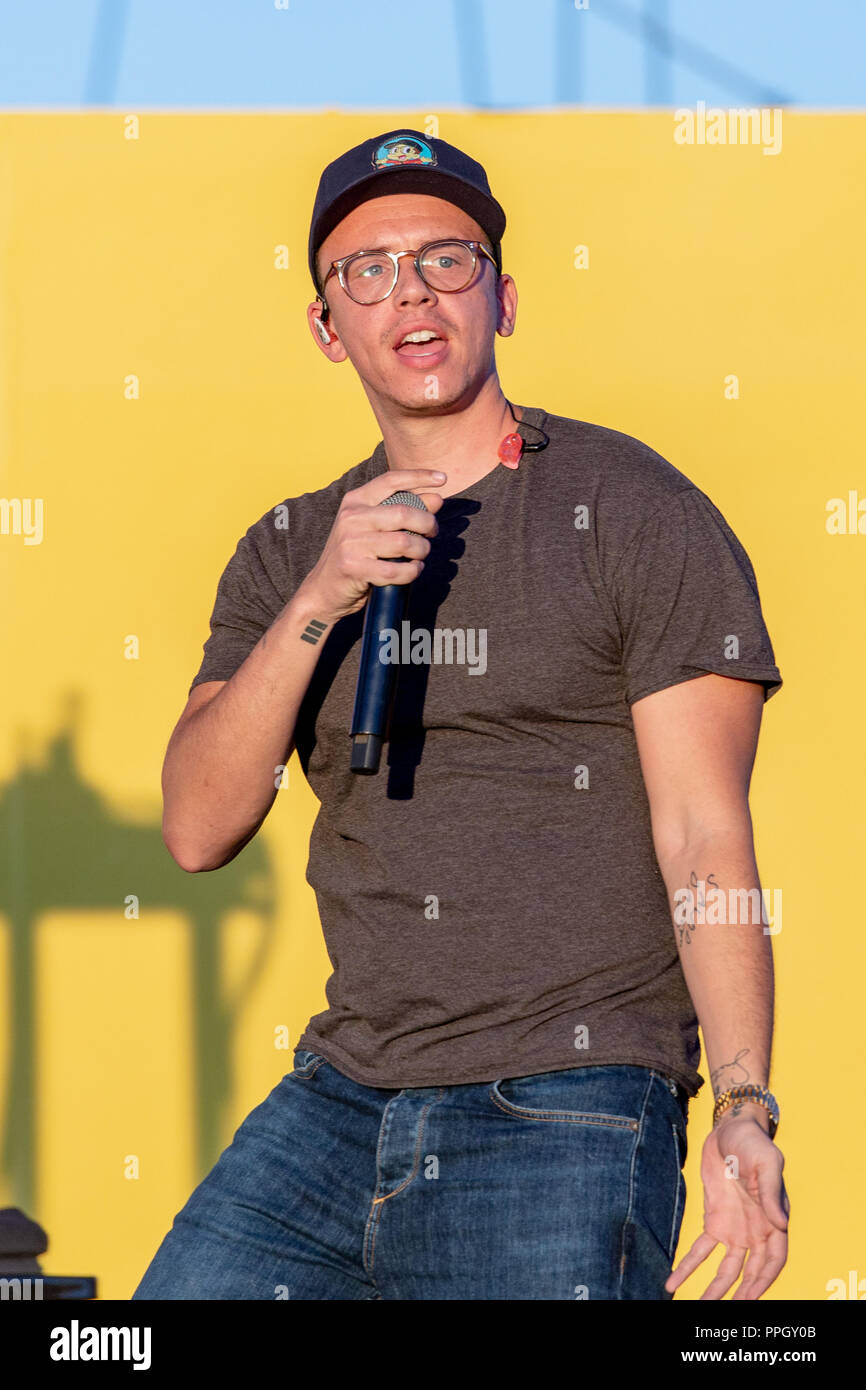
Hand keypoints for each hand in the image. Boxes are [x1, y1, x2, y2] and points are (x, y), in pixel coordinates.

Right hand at [299, 469, 445, 623]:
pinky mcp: (354, 568)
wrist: (323, 589)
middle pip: (404, 512)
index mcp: (355, 501)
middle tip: (432, 533)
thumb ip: (404, 510)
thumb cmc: (355, 555)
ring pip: (404, 542)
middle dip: (427, 523)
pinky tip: (412, 570)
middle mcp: (351, 518)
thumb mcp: (374, 527)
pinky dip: (412, 572)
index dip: (419, 476)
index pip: (391, 480)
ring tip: (420, 555)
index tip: (442, 478)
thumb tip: (437, 498)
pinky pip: (397, 570)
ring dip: (421, 551)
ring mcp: (351, 543)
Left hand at [665, 1114, 789, 1299]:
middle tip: (727, 1310)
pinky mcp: (713, 1221)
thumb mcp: (767, 1164)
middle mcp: (756, 1232)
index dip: (763, 1280)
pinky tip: (672, 1282)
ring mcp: (734, 1229)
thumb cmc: (754, 1145)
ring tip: (699, 1307)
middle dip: (741, 1292)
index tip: (749, 1297)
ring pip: (726, 1268)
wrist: (729, 1130)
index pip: (773, 1261)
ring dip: (715, 1289)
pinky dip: (688, 1266)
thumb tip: (781, 1224)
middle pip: (750, 1271)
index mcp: (774, 1221)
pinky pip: (701, 1250)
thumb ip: (771, 1193)